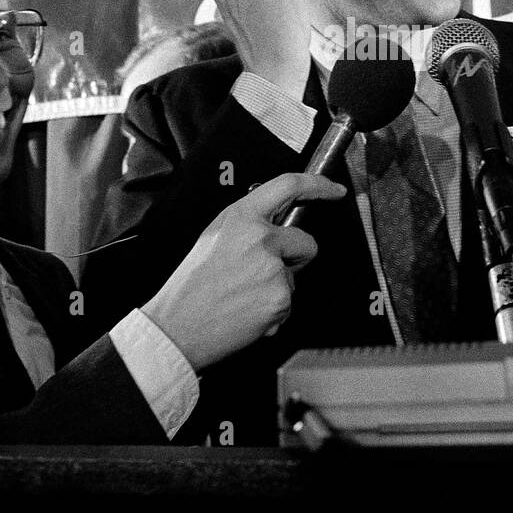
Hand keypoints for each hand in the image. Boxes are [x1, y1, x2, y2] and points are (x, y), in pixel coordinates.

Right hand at [140, 173, 345, 372]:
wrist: (178, 327)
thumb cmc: (191, 287)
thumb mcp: (214, 238)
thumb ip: (247, 225)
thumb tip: (274, 224)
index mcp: (240, 217)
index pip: (289, 185)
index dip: (318, 186)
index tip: (334, 191)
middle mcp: (260, 238)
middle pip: (305, 241)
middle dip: (295, 258)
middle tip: (262, 274)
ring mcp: (273, 268)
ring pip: (295, 276)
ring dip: (278, 287)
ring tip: (245, 295)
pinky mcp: (280, 298)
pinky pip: (289, 301)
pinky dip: (274, 309)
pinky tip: (248, 311)